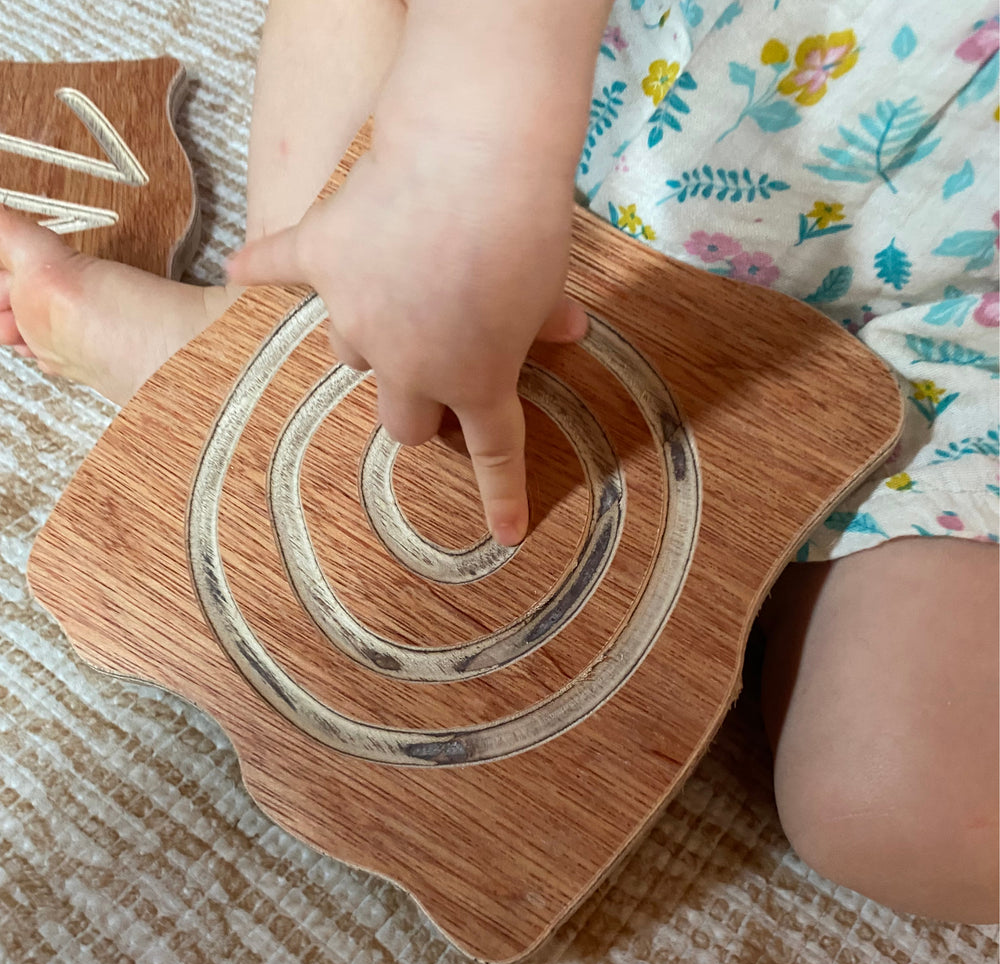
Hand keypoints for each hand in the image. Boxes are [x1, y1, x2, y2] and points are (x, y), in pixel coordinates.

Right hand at [227, 128, 585, 545]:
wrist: (476, 153)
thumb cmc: (531, 228)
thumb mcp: (549, 286)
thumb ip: (547, 320)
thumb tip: (573, 333)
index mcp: (474, 379)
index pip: (494, 452)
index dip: (502, 495)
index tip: (505, 534)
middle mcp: (407, 363)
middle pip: (402, 420)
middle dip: (419, 408)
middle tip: (432, 375)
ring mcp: (355, 314)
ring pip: (349, 352)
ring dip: (369, 338)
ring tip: (388, 291)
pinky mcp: (321, 255)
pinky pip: (278, 267)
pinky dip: (263, 269)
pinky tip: (240, 269)